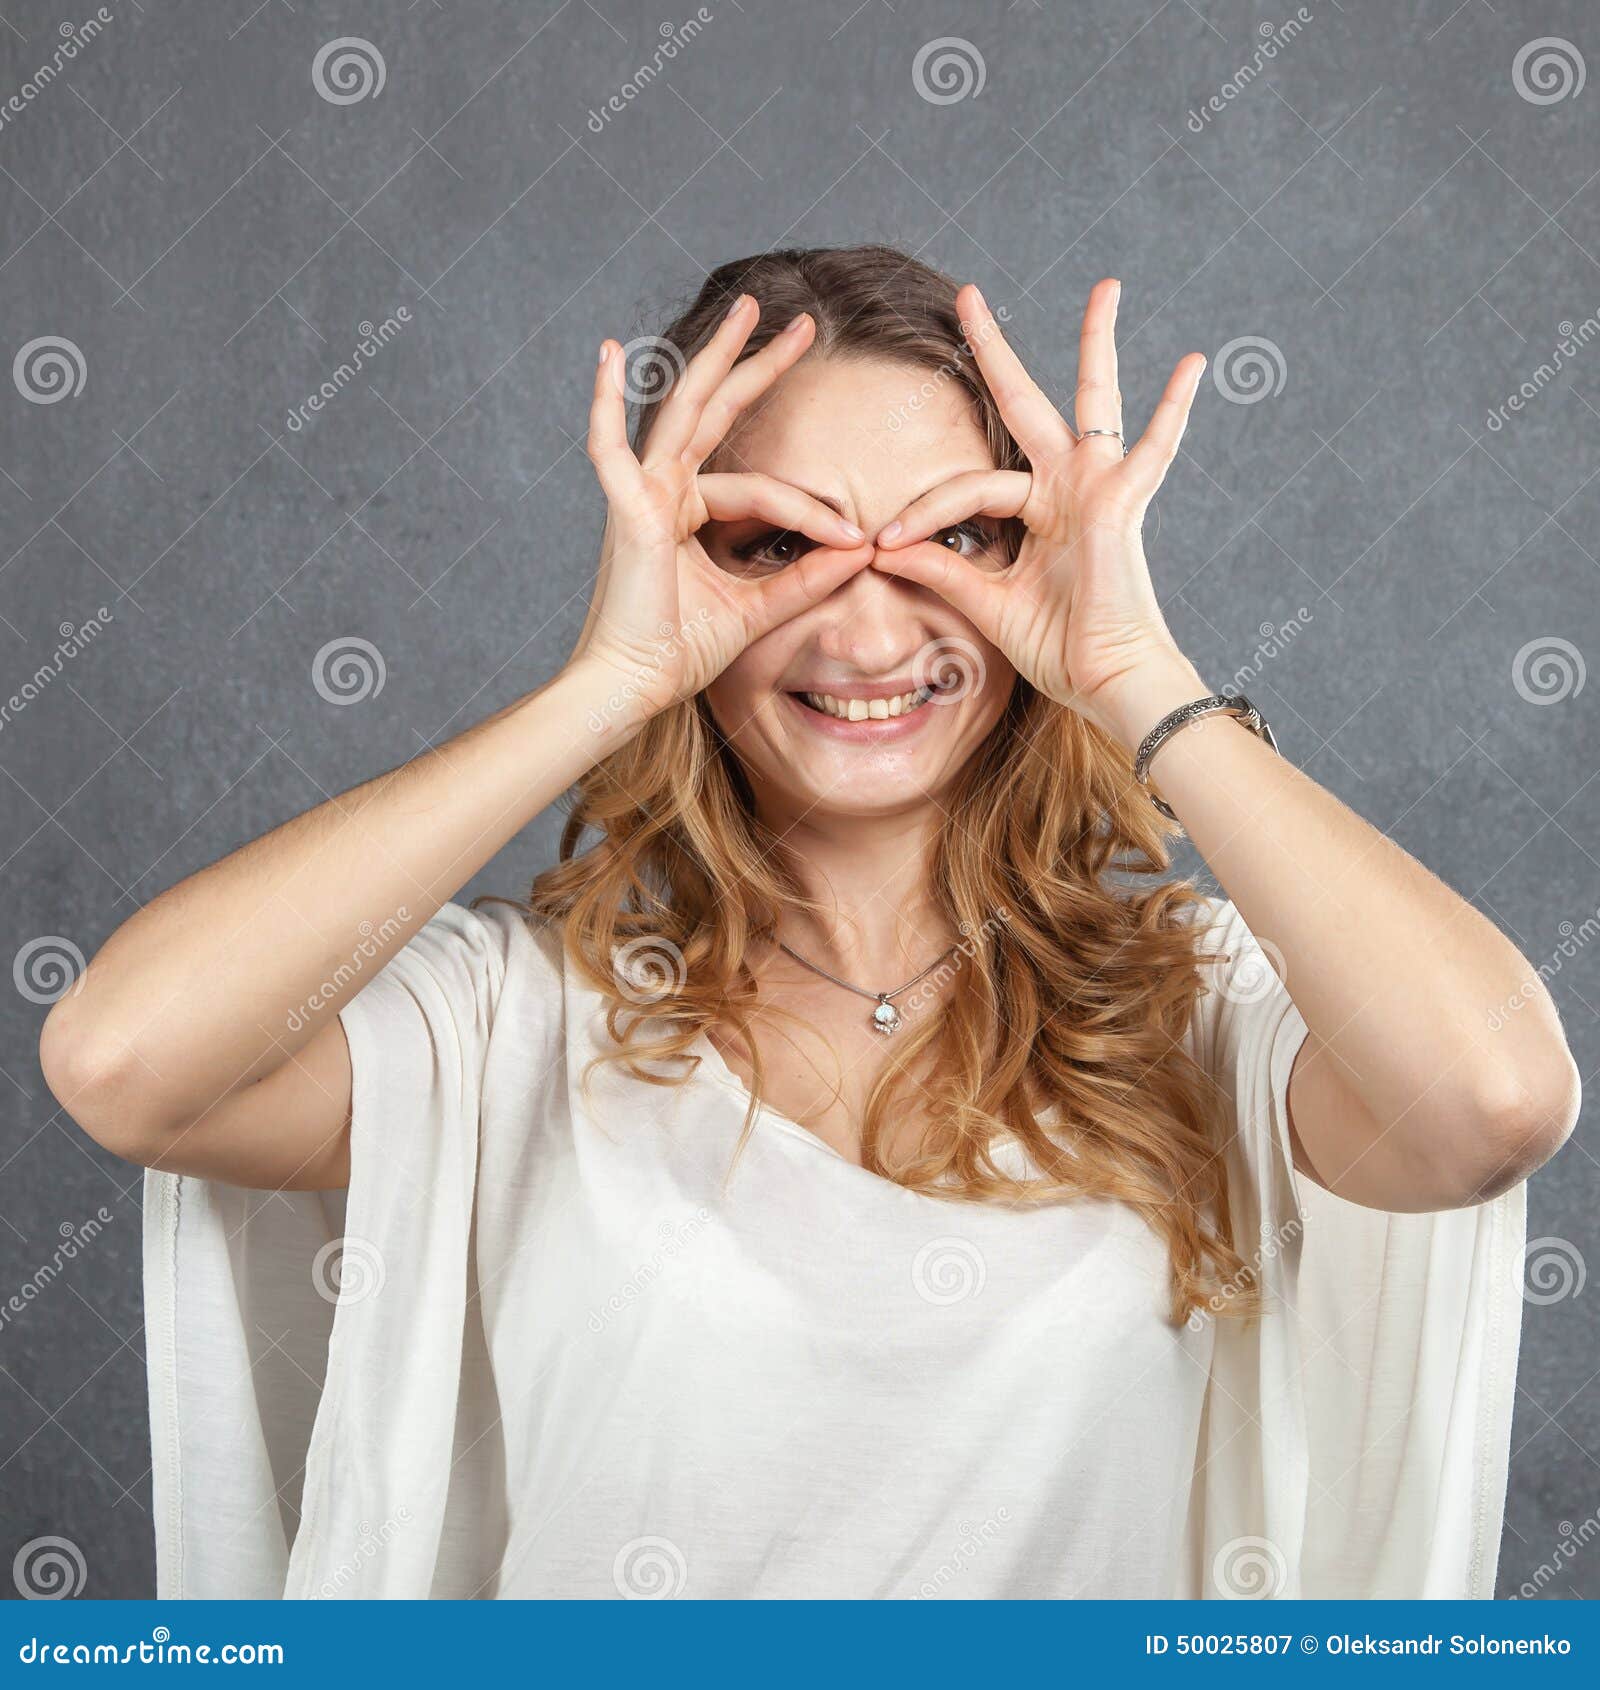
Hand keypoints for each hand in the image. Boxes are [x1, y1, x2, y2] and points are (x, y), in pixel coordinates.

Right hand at [570, 296, 873, 717]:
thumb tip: (861, 550)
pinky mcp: (626, 510)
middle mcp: (665, 493)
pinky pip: (609, 447)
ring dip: (717, 357)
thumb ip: (805, 579)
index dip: (812, 511)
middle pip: (719, 414)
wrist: (634, 687)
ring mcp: (642, 495)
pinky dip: (603, 402)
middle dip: (760, 366)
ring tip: (749, 310)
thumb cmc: (680, 653)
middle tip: (804, 325)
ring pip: (686, 411)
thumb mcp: (758, 609)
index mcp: (690, 514)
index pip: (763, 490)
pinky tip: (608, 354)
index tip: (858, 537)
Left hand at [871, 278, 1208, 747]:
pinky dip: (1176, 409)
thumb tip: (884, 548)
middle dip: (995, 350)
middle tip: (966, 294)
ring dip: (1097, 342)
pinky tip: (1193, 363)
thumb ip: (942, 570)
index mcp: (1038, 512)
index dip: (924, 511)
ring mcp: (1098, 489)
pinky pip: (1155, 448)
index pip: (969, 485)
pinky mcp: (1121, 502)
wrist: (1107, 683)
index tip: (882, 544)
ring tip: (1106, 287)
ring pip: (1093, 400)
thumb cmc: (1060, 650)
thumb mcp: (987, 604)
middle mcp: (1068, 489)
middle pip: (1025, 403)